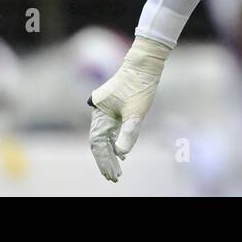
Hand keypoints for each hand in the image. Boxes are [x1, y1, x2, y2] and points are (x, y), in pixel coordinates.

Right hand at [88, 36, 171, 182]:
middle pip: (99, 142)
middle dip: (106, 160)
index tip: (112, 174)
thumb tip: (121, 152)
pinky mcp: (113, 108)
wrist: (144, 65)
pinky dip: (115, 142)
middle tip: (114, 177)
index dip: (104, 160)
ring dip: (111, 153)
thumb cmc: (140, 86)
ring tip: (117, 170)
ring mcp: (105, 110)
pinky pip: (110, 129)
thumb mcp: (137, 112)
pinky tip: (121, 154)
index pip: (98, 143)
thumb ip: (129, 133)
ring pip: (104, 137)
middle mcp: (98, 112)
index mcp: (99, 113)